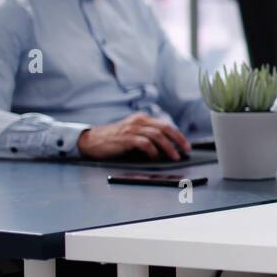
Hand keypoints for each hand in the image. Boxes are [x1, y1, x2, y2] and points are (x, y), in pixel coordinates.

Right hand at [77, 112, 191, 160]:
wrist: (90, 141)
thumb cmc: (114, 140)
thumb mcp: (133, 133)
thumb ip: (147, 136)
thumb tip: (169, 149)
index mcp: (142, 119)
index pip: (165, 125)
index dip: (178, 135)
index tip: (186, 145)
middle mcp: (139, 121)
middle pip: (165, 128)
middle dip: (178, 139)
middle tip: (186, 150)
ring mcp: (132, 129)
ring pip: (157, 135)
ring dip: (168, 147)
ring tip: (175, 157)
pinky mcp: (126, 138)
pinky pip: (145, 143)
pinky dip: (153, 151)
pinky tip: (156, 158)